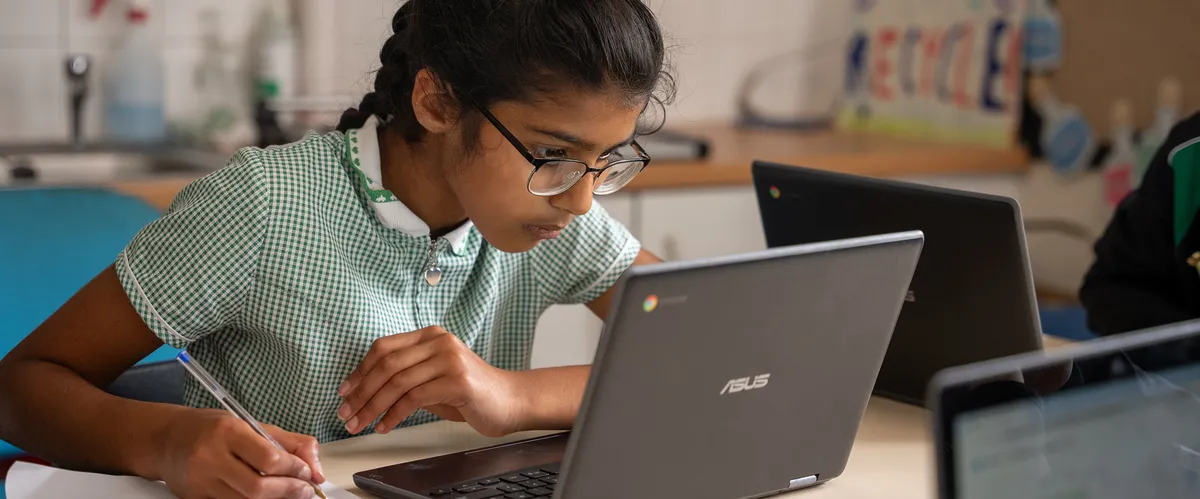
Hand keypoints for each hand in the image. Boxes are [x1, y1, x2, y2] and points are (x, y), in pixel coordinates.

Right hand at [157, 409, 324, 498]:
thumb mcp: (250, 424)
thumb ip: (288, 443)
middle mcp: (211, 457)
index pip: (269, 458)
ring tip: (290, 493)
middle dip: (289, 491)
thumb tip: (317, 469)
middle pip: (258, 488)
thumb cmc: (212, 428)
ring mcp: (201, 482)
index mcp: (228, 432)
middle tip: (305, 490)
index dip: (295, 470)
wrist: (166, 439)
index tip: (308, 473)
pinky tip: (267, 497)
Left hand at [338, 326, 523, 437]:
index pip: (384, 347)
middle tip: (346, 413)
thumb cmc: (469, 393)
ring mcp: (450, 360)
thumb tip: (364, 390)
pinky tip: (385, 426)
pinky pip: (414, 398)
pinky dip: (394, 415)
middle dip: (361, 392)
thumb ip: (406, 375)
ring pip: (397, 382)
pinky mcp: (458, 381)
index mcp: (431, 336)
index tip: (344, 392)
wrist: (510, 401)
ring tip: (359, 424)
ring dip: (372, 407)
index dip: (359, 370)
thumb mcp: (434, 376)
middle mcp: (439, 342)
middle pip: (387, 364)